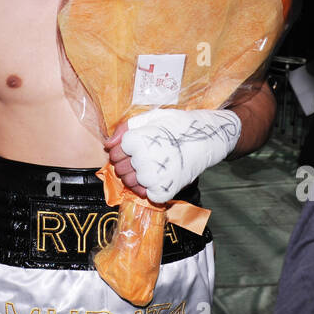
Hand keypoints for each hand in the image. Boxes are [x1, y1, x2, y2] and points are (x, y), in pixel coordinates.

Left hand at [105, 108, 240, 203]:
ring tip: (150, 167)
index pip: (115, 153)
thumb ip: (125, 128)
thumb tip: (108, 144)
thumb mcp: (150, 118)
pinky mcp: (164, 190)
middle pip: (120, 169)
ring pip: (130, 184)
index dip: (122, 151)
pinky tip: (156, 179)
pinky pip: (146, 195)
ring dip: (135, 177)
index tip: (134, 148)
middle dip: (127, 164)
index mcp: (137, 141)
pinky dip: (148, 189)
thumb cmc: (177, 126)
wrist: (206, 138)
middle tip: (143, 157)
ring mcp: (154, 178)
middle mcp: (143, 160)